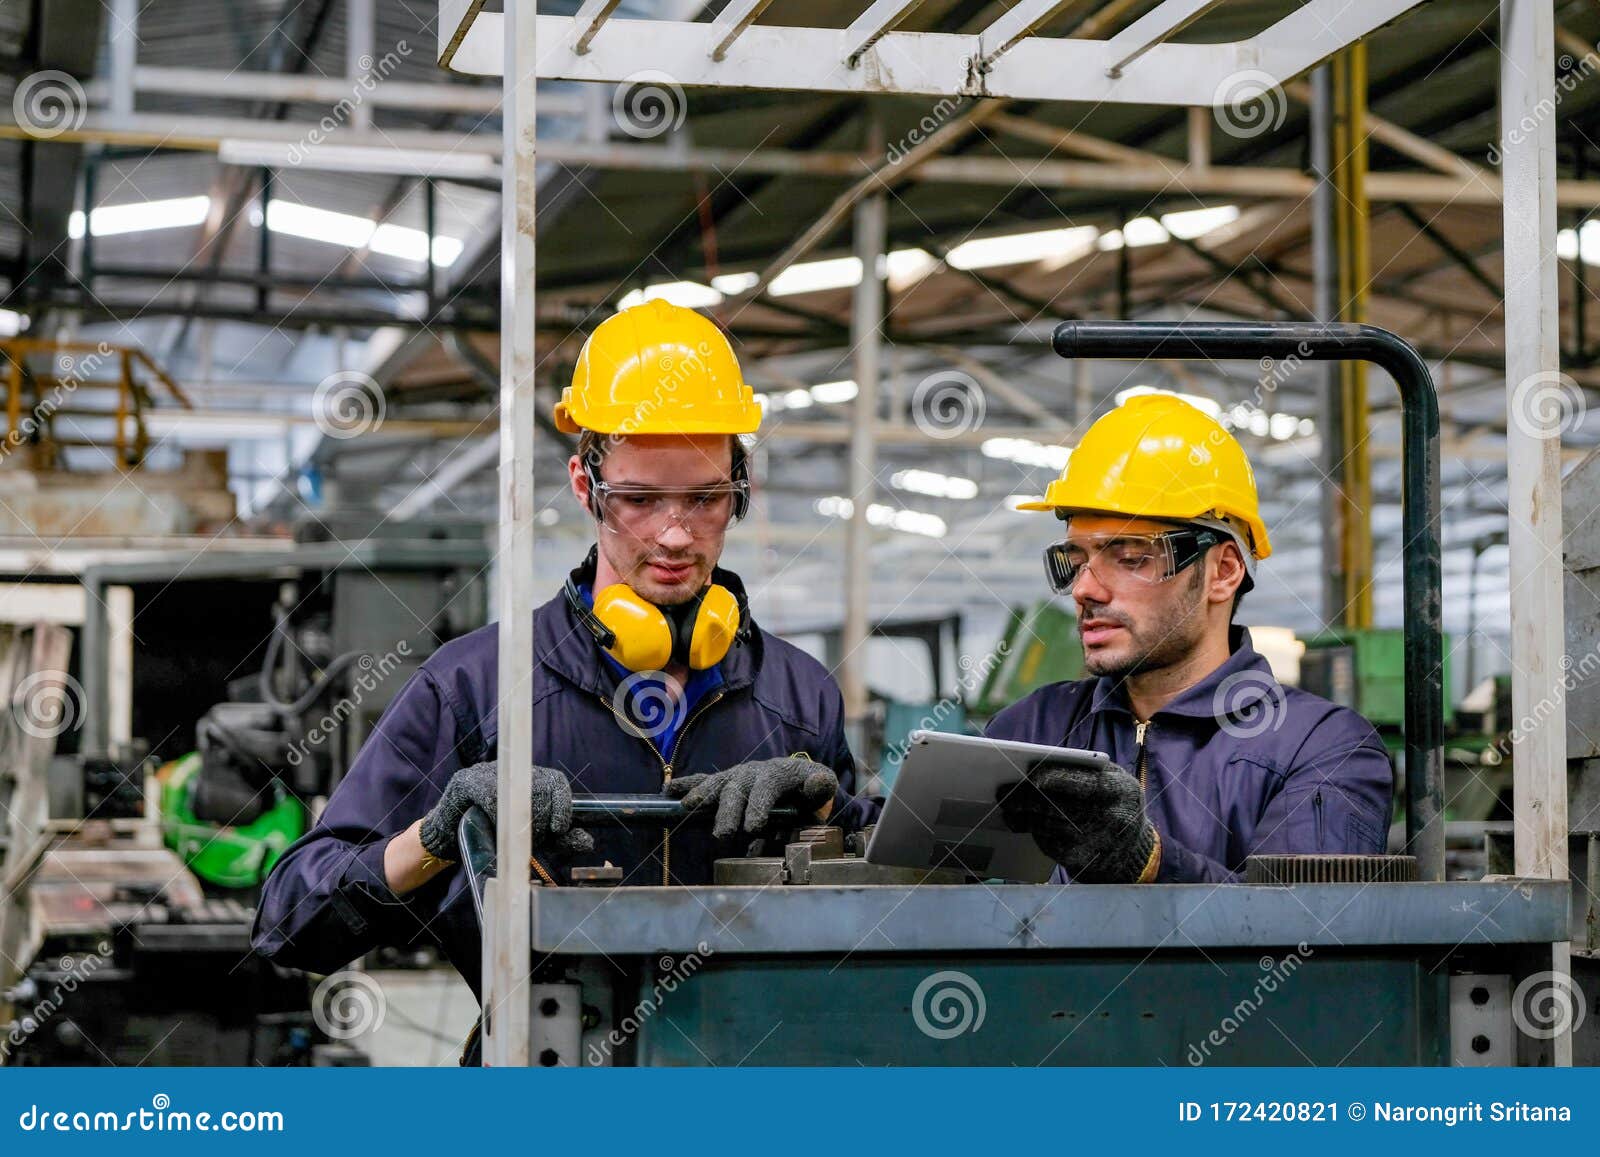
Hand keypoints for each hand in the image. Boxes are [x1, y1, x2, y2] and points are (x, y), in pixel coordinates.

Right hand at [418, 761, 594, 861]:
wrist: (452, 839)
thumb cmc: (496, 835)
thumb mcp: (533, 840)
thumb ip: (559, 840)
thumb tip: (588, 842)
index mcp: (529, 779)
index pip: (556, 780)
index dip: (562, 803)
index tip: (561, 828)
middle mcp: (511, 770)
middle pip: (539, 784)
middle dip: (541, 816)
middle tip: (536, 838)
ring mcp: (487, 772)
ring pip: (515, 788)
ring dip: (520, 816)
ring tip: (516, 835)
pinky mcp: (465, 781)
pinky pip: (488, 792)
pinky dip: (496, 812)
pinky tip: (497, 826)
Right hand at [663, 757, 838, 838]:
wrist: (799, 782)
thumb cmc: (809, 791)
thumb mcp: (822, 788)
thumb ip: (821, 787)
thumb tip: (818, 783)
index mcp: (779, 772)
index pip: (766, 786)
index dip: (759, 805)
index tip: (753, 828)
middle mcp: (754, 771)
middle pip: (738, 787)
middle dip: (729, 810)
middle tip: (723, 834)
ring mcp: (737, 775)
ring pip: (718, 783)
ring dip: (702, 795)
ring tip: (689, 808)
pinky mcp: (725, 782)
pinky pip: (704, 781)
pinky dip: (686, 784)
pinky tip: (668, 791)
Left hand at [996, 764, 1159, 882]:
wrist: (1136, 854)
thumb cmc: (1116, 807)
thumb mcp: (1115, 782)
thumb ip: (1085, 772)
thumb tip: (1037, 767)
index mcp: (1121, 789)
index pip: (1081, 782)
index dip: (1051, 778)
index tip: (1028, 775)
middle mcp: (1111, 817)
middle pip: (1057, 805)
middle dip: (1025, 797)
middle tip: (1004, 793)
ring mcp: (1096, 842)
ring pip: (1047, 824)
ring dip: (1023, 815)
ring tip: (1009, 807)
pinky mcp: (1082, 861)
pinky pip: (1049, 843)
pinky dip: (1035, 833)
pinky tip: (1025, 824)